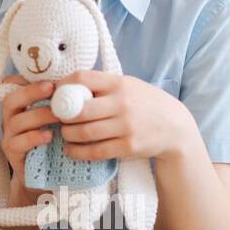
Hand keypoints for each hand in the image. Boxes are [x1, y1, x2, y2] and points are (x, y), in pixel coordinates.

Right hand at [0, 75, 56, 198]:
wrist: (47, 176)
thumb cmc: (54, 142)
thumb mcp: (55, 119)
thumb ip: (58, 102)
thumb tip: (79, 81)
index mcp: (19, 106)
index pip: (12, 86)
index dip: (24, 80)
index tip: (47, 78)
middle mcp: (10, 119)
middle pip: (10, 99)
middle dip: (30, 92)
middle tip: (52, 89)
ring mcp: (9, 137)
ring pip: (16, 121)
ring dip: (38, 115)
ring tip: (58, 115)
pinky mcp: (13, 154)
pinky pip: (18, 143)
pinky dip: (33, 138)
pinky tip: (49, 136)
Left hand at [55, 70, 196, 162]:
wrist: (176, 127)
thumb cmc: (144, 103)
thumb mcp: (128, 85)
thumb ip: (103, 84)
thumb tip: (66, 84)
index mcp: (119, 83)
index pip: (83, 78)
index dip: (63, 84)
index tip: (54, 92)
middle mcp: (122, 103)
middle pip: (79, 110)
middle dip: (62, 115)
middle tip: (57, 117)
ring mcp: (126, 126)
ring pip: (84, 132)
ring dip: (67, 134)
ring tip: (64, 133)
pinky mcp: (128, 146)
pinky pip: (96, 151)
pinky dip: (78, 152)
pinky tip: (71, 149)